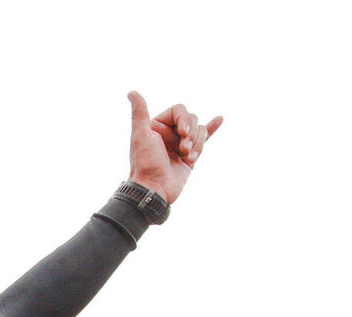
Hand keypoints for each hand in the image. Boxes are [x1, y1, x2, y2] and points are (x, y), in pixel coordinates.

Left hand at [127, 90, 222, 204]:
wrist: (154, 190)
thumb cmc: (146, 163)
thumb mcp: (141, 135)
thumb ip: (140, 113)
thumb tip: (132, 92)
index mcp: (156, 125)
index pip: (179, 110)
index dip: (184, 119)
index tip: (182, 133)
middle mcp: (168, 133)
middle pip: (191, 118)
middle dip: (191, 133)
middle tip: (183, 149)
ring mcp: (180, 144)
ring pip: (199, 130)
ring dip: (197, 143)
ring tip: (186, 157)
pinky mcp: (190, 155)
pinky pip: (204, 138)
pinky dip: (211, 129)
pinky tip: (219, 119)